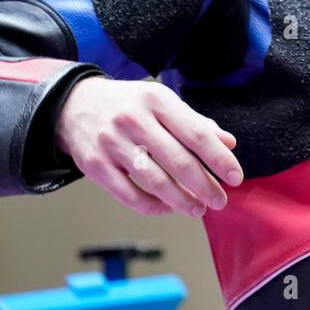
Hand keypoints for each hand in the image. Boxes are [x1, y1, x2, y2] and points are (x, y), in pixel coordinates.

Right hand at [55, 76, 242, 217]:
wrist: (74, 105)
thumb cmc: (129, 105)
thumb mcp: (162, 101)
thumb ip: (195, 122)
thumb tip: (228, 143)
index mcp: (157, 100)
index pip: (196, 134)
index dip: (219, 159)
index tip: (235, 177)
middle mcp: (134, 120)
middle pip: (178, 161)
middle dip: (205, 185)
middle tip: (220, 201)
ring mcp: (112, 144)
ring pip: (155, 181)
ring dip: (181, 200)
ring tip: (198, 209)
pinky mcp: (95, 166)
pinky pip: (128, 194)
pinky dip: (152, 206)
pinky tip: (168, 208)